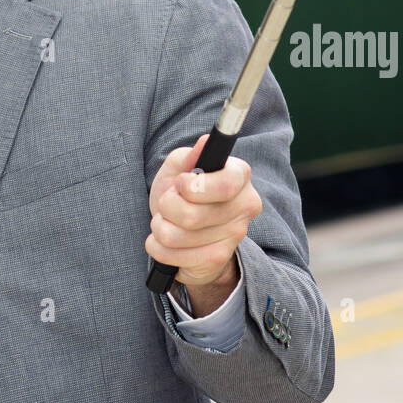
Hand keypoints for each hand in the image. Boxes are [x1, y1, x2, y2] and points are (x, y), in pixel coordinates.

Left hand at [146, 134, 261, 290]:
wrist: (188, 232)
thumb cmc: (183, 193)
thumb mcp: (179, 169)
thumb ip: (188, 156)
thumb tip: (205, 142)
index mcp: (240, 175)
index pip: (226, 185)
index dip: (195, 186)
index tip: (181, 184)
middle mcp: (245, 206)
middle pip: (191, 215)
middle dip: (166, 206)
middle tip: (168, 203)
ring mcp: (234, 236)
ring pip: (175, 236)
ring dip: (159, 227)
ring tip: (166, 222)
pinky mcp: (217, 259)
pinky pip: (170, 255)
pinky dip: (157, 246)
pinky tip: (167, 241)